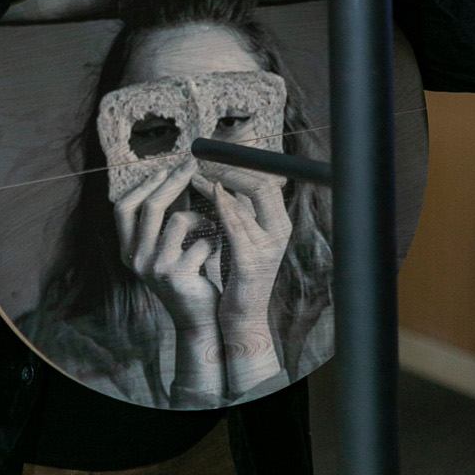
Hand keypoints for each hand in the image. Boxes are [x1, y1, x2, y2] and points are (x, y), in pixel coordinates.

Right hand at [114, 162, 220, 330]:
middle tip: (192, 166)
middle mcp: (135, 259)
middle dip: (174, 182)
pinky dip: (214, 240)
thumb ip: (166, 216)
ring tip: (213, 225)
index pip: (123, 207)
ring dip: (201, 217)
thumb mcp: (168, 246)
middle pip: (150, 206)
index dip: (142, 185)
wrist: (198, 320)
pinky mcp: (178, 277)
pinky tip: (218, 250)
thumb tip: (174, 175)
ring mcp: (155, 269)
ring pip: (179, 220)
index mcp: (127, 249)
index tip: (163, 169)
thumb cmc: (186, 274)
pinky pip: (201, 241)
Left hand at [202, 178, 292, 390]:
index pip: (267, 180)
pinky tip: (207, 193)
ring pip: (247, 201)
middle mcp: (279, 232)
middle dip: (230, 169)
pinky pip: (236, 225)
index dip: (241, 164)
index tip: (215, 156)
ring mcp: (266, 248)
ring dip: (218, 182)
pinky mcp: (250, 263)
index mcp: (279, 223)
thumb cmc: (238, 273)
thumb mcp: (243, 235)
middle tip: (203, 162)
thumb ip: (239, 207)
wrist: (242, 318)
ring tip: (194, 174)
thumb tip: (223, 175)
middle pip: (262, 184)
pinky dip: (222, 204)